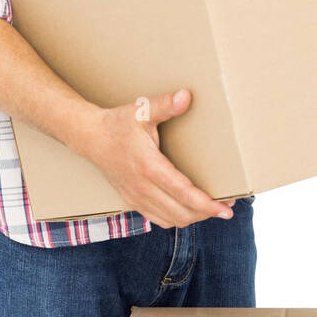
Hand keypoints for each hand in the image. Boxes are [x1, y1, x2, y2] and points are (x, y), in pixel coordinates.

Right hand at [81, 87, 234, 226]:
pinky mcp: (132, 201)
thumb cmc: (117, 124)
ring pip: (172, 219)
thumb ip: (165, 105)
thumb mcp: (141, 111)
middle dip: (206, 212)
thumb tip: (186, 96)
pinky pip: (159, 220)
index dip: (207, 204)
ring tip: (211, 208)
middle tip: (226, 206)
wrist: (90, 138)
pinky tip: (188, 211)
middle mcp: (143, 188)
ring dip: (193, 217)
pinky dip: (177, 219)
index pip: (183, 193)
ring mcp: (136, 198)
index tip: (225, 208)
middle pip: (182, 212)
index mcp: (149, 167)